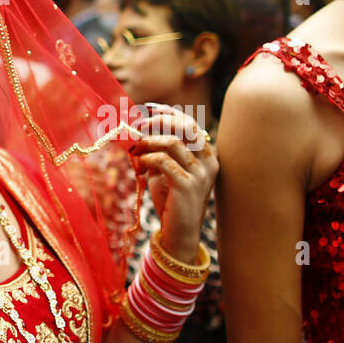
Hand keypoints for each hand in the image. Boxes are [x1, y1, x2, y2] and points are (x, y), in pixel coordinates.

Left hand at [131, 103, 218, 262]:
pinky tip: (140, 165)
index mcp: (207, 155)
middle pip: (185, 127)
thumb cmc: (170, 201)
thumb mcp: (164, 172)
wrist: (179, 233)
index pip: (191, 124)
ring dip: (149, 141)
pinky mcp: (187, 186)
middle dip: (159, 122)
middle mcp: (208, 161)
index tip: (148, 109)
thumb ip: (158, 152)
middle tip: (138, 127)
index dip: (169, 113)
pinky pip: (165, 162)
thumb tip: (138, 133)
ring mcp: (201, 174)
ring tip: (135, 149)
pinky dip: (149, 158)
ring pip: (174, 142)